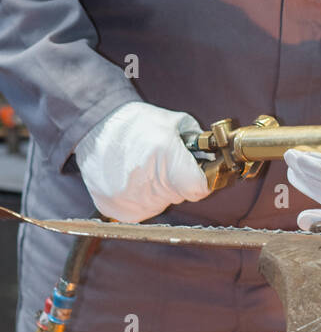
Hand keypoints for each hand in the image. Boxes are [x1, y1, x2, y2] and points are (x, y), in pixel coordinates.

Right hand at [75, 100, 209, 222]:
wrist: (94, 125)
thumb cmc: (135, 121)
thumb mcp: (176, 123)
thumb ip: (199, 144)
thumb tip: (213, 160)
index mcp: (165, 156)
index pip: (199, 189)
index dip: (200, 179)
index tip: (196, 173)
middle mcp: (146, 181)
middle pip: (179, 196)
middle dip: (178, 181)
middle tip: (164, 163)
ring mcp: (127, 198)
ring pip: (160, 205)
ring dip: (159, 191)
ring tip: (145, 168)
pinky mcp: (113, 207)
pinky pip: (140, 210)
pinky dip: (140, 198)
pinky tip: (132, 178)